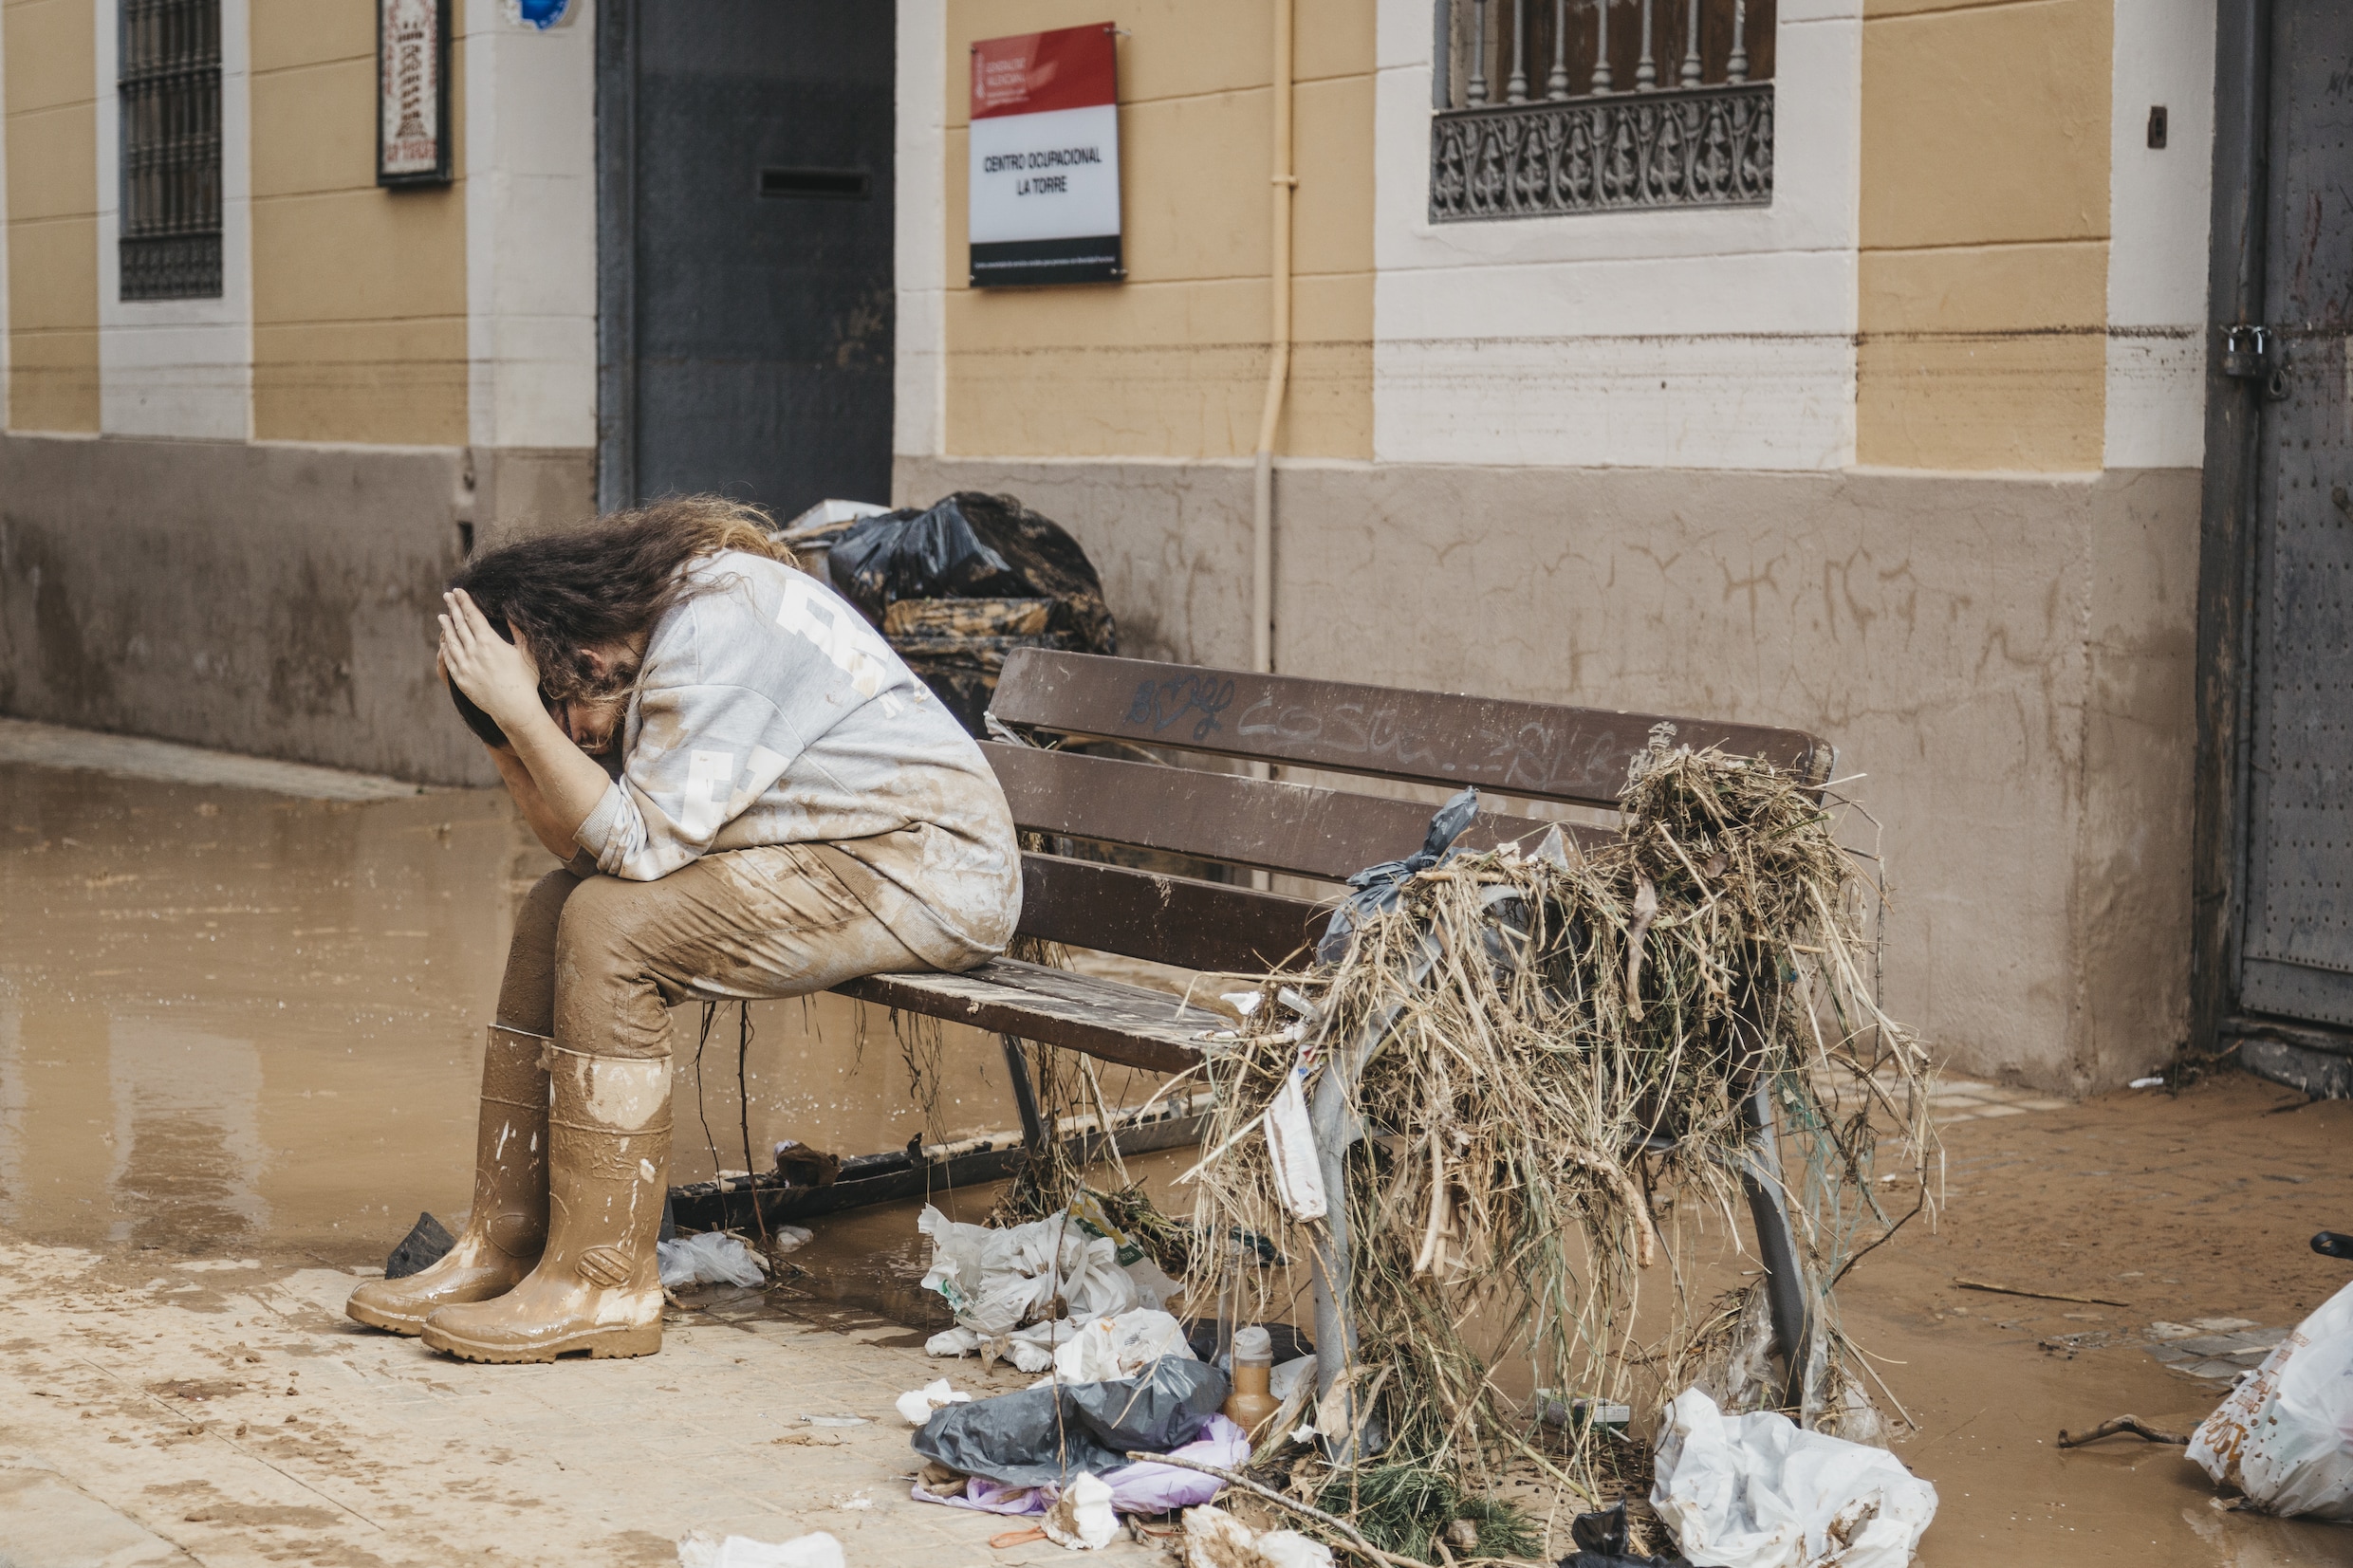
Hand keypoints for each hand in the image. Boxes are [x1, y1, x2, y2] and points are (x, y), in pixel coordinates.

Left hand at [438, 590, 546, 733]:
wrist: (515, 708)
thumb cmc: (525, 681)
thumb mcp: (526, 652)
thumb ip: (517, 631)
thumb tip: (510, 613)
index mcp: (489, 642)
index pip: (472, 615)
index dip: (464, 601)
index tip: (458, 591)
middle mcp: (474, 651)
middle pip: (459, 624)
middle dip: (453, 608)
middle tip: (447, 596)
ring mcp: (465, 666)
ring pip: (451, 640)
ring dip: (446, 626)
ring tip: (442, 616)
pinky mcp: (461, 679)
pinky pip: (449, 659)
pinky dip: (445, 647)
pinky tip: (444, 641)